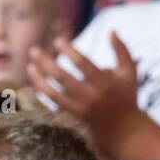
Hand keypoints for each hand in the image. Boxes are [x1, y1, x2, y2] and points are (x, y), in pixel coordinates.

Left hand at [28, 33, 142, 155]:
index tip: (57, 40)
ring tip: (30, 66)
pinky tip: (35, 81)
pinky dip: (43, 93)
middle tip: (34, 50)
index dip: (69, 51)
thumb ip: (121, 50)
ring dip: (39, 79)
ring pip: (53, 93)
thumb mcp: (129, 72)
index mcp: (105, 82)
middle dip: (46, 62)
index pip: (82, 63)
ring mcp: (80, 109)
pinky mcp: (73, 118)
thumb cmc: (126, 96)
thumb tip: (111, 30)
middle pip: (63, 78)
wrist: (123, 129)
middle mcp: (91, 96)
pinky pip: (53, 104)